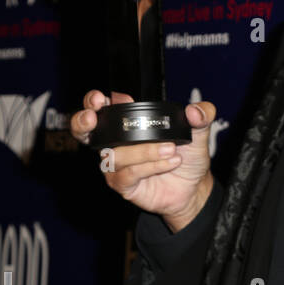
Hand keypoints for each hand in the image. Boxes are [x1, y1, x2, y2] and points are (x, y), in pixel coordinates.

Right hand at [70, 90, 216, 232]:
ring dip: (144, 150)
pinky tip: (170, 162)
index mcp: (127, 126)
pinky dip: (150, 166)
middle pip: (84, 131)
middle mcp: (115, 144)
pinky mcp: (123, 185)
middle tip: (92, 117)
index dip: (93, 102)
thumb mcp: (199, 132)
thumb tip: (195, 110)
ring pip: (116, 155)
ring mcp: (117, 165)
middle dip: (82, 121)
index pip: (101, 109)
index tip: (100, 98)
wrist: (194, 187)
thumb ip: (201, 116)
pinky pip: (128, 174)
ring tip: (171, 148)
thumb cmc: (188, 155)